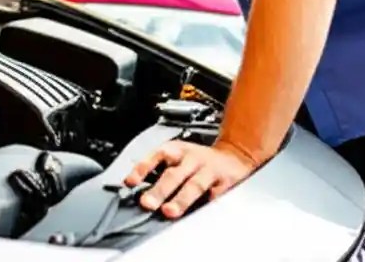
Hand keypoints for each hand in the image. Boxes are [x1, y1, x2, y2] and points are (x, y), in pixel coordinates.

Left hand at [122, 140, 257, 218]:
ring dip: (180, 199)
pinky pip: (215, 195)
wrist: (234, 155)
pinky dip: (206, 204)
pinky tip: (198, 213)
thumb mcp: (176, 157)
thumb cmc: (198, 160)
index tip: (130, 182)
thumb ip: (157, 172)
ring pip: (194, 185)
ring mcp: (208, 170)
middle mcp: (190, 159)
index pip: (154, 157)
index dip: (141, 169)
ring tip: (169, 211)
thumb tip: (136, 190)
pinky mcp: (225, 183)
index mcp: (175, 150)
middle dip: (159, 190)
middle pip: (173, 174)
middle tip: (147, 203)